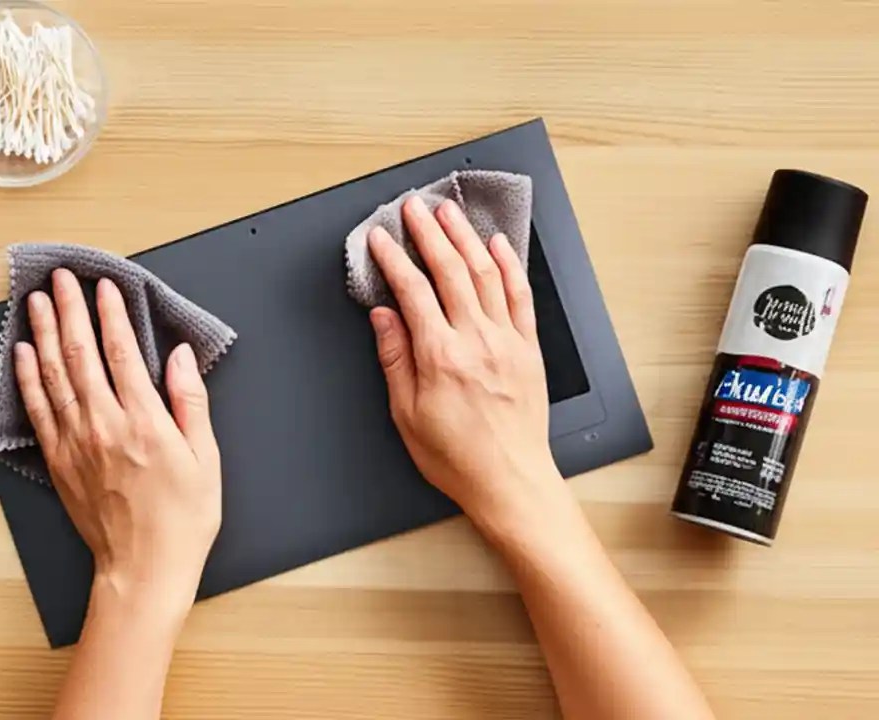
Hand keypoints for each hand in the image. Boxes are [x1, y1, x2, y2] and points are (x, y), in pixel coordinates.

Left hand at [13, 269, 221, 622]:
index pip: (122, 352)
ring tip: (36, 302)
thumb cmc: (181, 521)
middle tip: (62, 279)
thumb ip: (191, 402)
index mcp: (145, 422)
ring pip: (53, 375)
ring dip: (43, 333)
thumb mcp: (205, 459)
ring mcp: (76, 443)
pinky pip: (38, 410)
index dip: (110, 314)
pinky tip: (22, 354)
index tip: (104, 287)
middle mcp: (104, 426)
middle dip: (69, 311)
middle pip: (80, 354)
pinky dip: (27, 378)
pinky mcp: (59, 462)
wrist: (144, 570)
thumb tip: (181, 358)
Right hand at [367, 197, 566, 539]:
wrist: (509, 480)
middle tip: (414, 208)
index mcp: (440, 356)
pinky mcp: (529, 349)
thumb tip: (384, 317)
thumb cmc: (456, 456)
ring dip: (465, 238)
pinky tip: (498, 246)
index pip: (412, 290)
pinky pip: (521, 297)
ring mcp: (507, 341)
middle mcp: (476, 340)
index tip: (381, 238)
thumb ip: (395, 358)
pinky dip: (510, 266)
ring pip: (486, 274)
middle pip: (449, 270)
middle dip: (428, 233)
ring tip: (450, 214)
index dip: (394, 258)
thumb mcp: (406, 413)